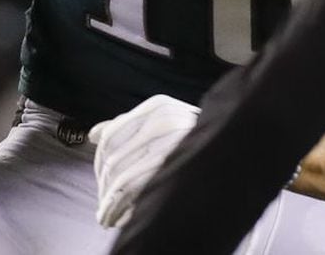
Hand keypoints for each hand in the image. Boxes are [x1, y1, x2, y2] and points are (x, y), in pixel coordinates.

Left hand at [90, 93, 199, 228]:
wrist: (231, 151)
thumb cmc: (194, 142)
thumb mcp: (163, 124)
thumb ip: (128, 126)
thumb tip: (93, 134)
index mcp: (159, 107)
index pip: (113, 135)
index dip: (100, 161)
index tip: (100, 177)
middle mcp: (165, 122)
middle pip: (113, 158)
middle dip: (103, 185)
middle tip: (102, 204)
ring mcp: (171, 145)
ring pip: (120, 176)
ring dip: (107, 202)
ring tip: (105, 216)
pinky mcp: (172, 168)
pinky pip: (131, 191)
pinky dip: (116, 208)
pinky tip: (115, 218)